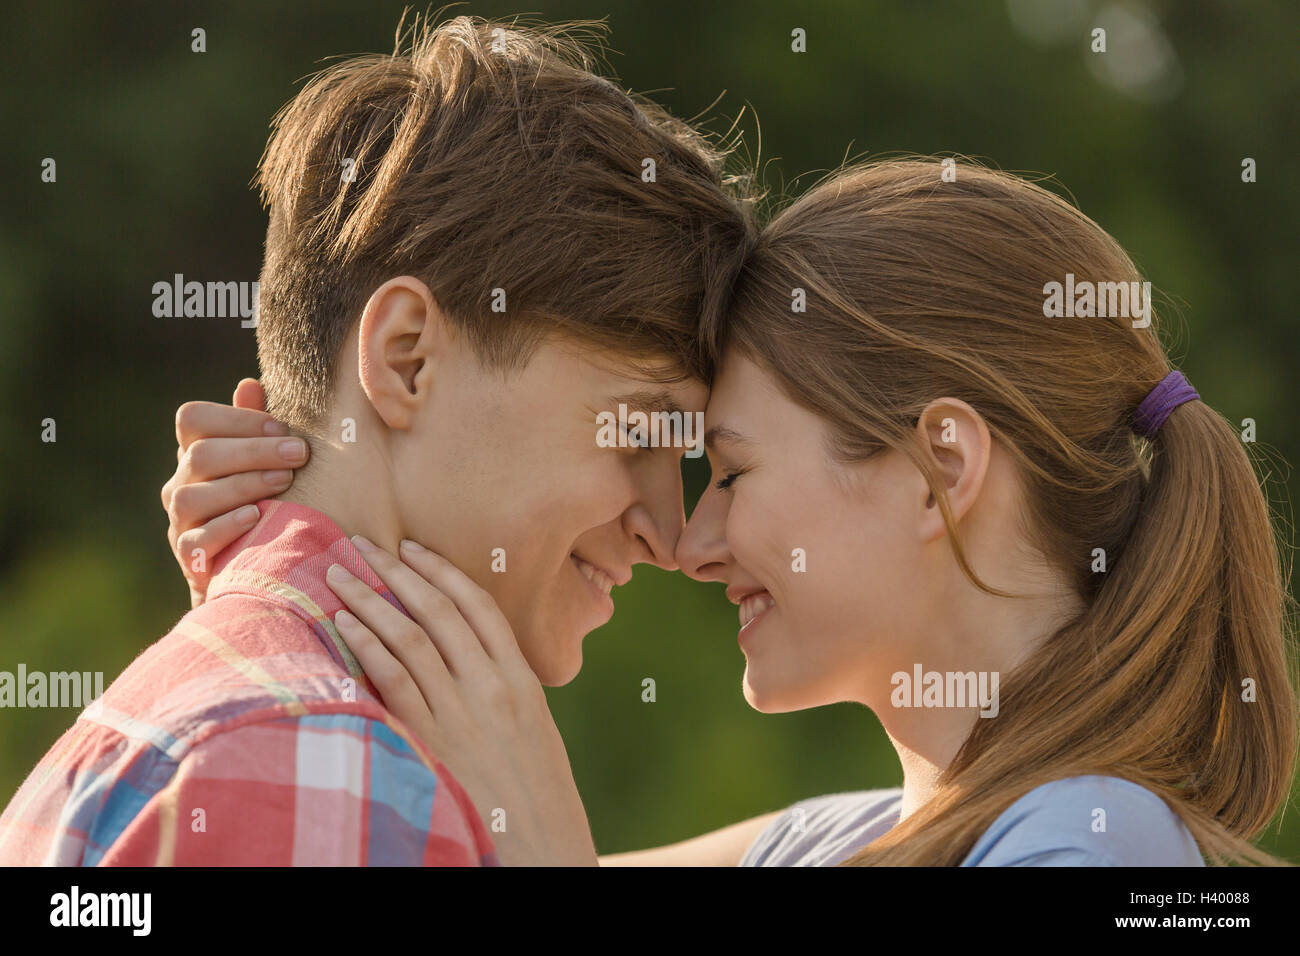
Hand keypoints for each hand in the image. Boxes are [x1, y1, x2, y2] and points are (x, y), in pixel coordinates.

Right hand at [161, 378, 310, 606]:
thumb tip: (249, 385)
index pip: (194, 419)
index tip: (283, 427)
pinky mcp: (188, 556)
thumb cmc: (267, 501)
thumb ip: (257, 427)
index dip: (236, 418)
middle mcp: (180, 482)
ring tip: (284, 482)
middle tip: (299, 454)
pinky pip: (196, 539)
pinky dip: (226, 526)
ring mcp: (180, 520)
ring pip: (194, 496)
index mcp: (195, 451)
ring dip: (243, 485)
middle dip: (254, 450)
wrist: (256, 569)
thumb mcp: (266, 463)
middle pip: (201, 454)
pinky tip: (257, 517)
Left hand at [326, 537, 597, 866]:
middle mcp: (489, 687)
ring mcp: (457, 713)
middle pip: (437, 612)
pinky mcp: (428, 740)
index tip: (413, 547)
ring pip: (408, 639)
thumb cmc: (535, 788)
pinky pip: (391, 682)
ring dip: (370, 602)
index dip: (441, 570)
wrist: (539, 842)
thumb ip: (501, 684)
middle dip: (396, 572)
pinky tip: (343, 626)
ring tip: (340, 575)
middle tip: (364, 543)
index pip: (477, 606)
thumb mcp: (533, 724)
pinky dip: (365, 647)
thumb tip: (461, 651)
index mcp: (520, 678)